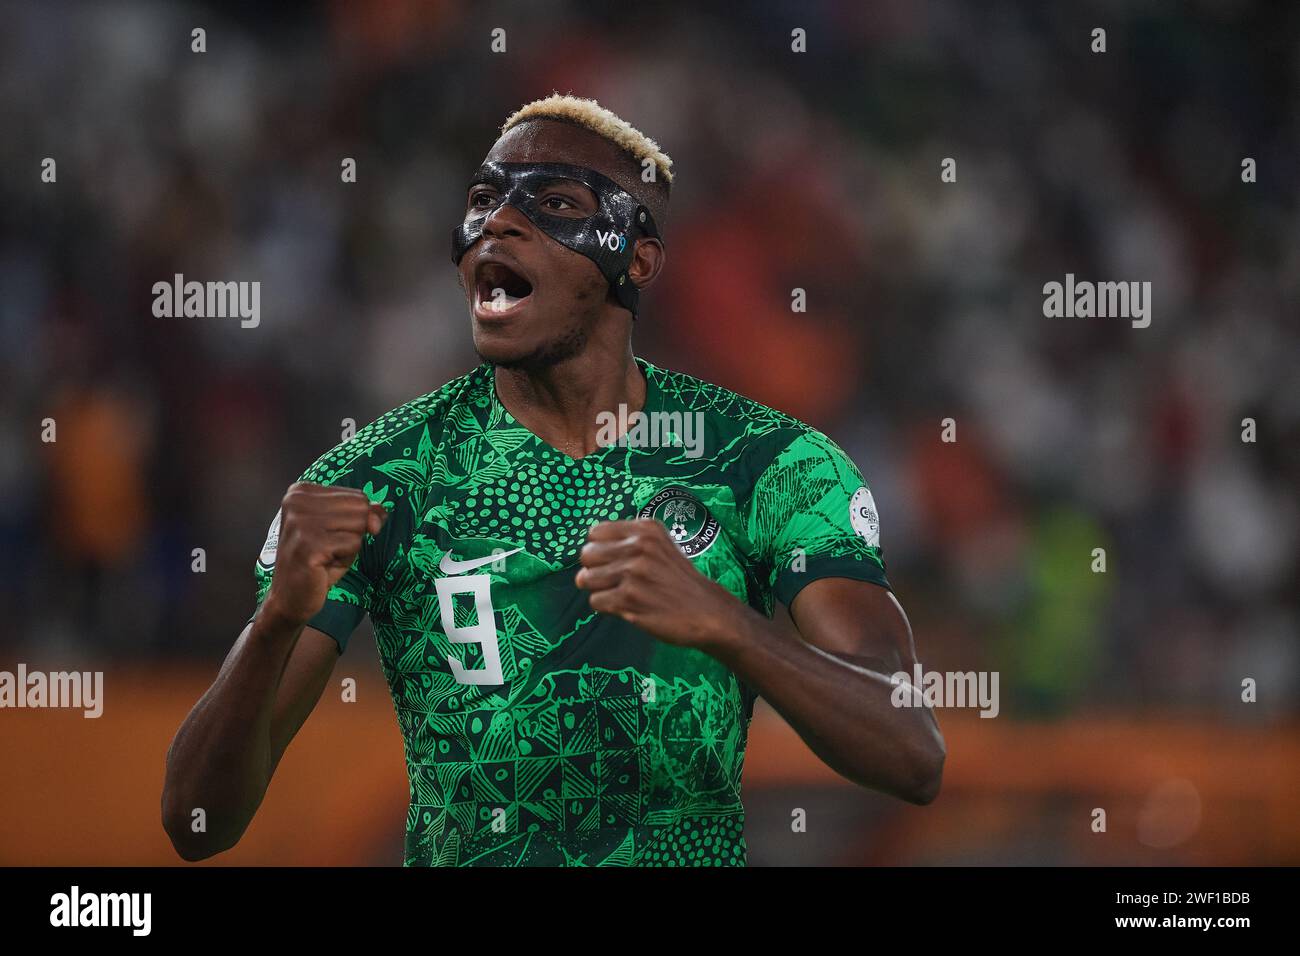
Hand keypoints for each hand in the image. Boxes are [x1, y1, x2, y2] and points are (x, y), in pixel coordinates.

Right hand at [261, 482, 387, 626]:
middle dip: (354, 533)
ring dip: (350, 547)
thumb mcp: (344, 530)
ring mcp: (300, 522)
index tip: (330, 536)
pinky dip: (345, 558)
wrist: (291, 596)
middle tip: (329, 548)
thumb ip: (364, 514)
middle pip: (361, 507)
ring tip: (326, 556)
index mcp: (301, 491)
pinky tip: (323, 565)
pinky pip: (353, 544)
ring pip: (359, 525)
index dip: (356, 521)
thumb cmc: (319, 561)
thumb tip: (380, 512)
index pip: (357, 496)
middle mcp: (297, 501)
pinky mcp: (309, 544)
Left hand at [575, 518, 737, 651]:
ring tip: (618, 595)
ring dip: (598, 590)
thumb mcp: (661, 547)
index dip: (598, 549)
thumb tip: (588, 551)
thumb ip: (629, 542)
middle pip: (586, 554)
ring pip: (586, 578)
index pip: (596, 532)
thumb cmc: (680, 581)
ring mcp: (633, 572)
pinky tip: (626, 607)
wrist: (708, 611)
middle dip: (593, 570)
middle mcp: (639, 546)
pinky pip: (595, 601)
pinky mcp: (629, 598)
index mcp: (646, 529)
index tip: (611, 562)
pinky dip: (606, 608)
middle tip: (611, 581)